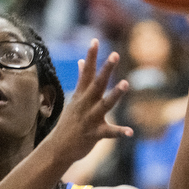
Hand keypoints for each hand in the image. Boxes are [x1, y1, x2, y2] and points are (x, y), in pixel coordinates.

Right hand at [43, 39, 131, 161]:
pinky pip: (109, 133)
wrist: (58, 148)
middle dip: (106, 69)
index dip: (91, 56)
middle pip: (97, 84)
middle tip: (115, 55)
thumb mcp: (74, 98)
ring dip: (115, 94)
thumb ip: (82, 79)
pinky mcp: (95, 134)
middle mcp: (86, 104)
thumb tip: (82, 61)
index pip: (87, 72)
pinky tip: (130, 132)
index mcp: (82, 95)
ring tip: (125, 84)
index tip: (95, 40)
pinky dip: (120, 132)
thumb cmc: (69, 122)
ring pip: (104, 104)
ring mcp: (90, 118)